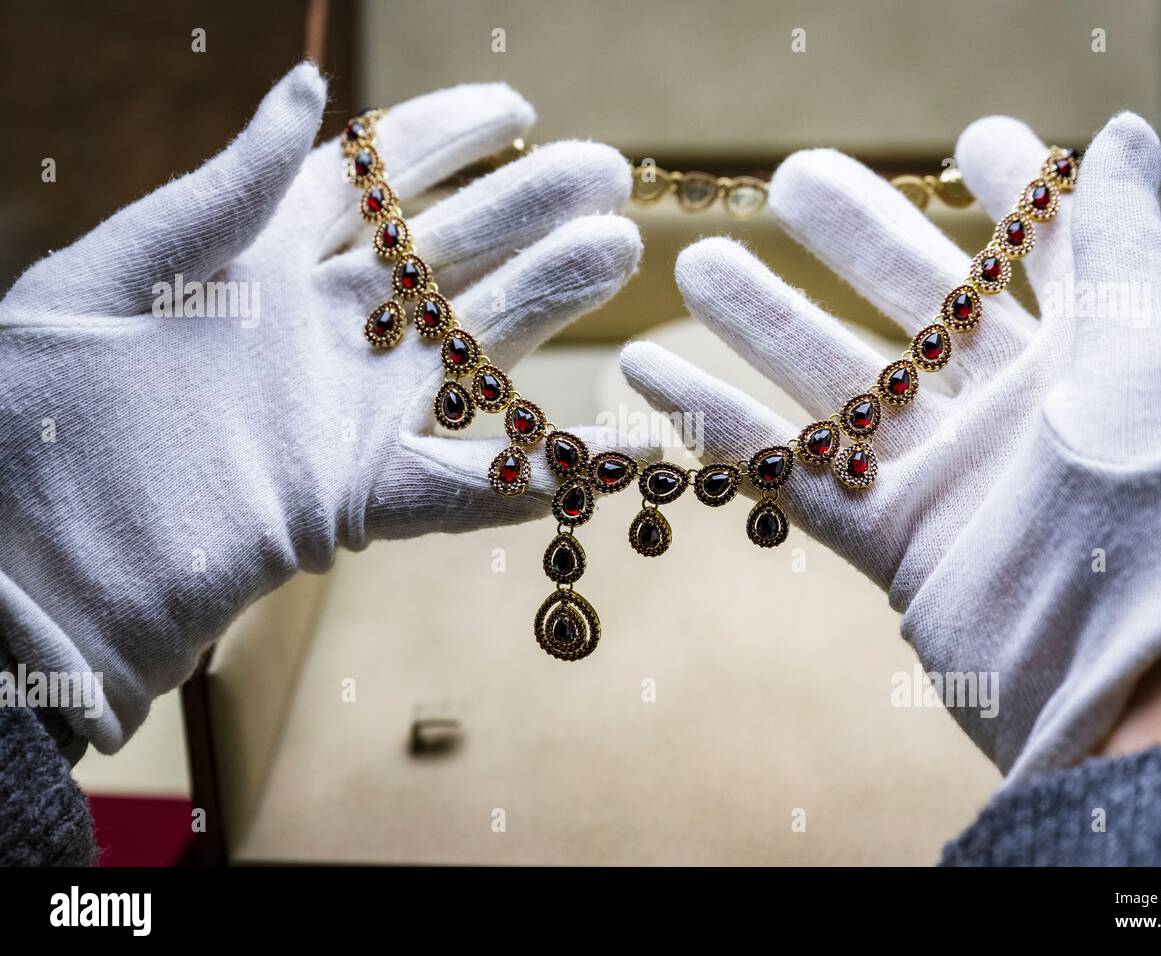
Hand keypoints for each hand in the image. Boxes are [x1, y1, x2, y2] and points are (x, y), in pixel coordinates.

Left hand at [0, 64, 647, 751]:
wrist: (22, 575)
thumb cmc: (30, 421)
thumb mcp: (98, 283)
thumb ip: (214, 198)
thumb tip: (306, 91)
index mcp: (253, 269)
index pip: (367, 182)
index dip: (443, 138)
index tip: (515, 110)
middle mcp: (315, 335)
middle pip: (442, 257)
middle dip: (525, 209)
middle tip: (603, 174)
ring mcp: (342, 419)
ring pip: (467, 351)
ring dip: (545, 303)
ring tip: (614, 252)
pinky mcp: (350, 502)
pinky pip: (457, 487)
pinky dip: (527, 472)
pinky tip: (599, 449)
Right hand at [620, 113, 1160, 780]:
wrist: (1128, 683)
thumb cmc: (1159, 518)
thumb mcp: (1154, 361)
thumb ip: (1124, 250)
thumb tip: (1117, 137)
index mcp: (1089, 360)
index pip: (1045, 253)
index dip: (1008, 191)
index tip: (963, 138)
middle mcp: (1017, 413)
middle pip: (919, 305)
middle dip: (856, 239)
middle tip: (790, 183)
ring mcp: (951, 478)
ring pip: (843, 383)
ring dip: (766, 324)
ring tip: (699, 267)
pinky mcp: (896, 543)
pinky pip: (798, 475)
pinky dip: (727, 430)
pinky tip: (655, 378)